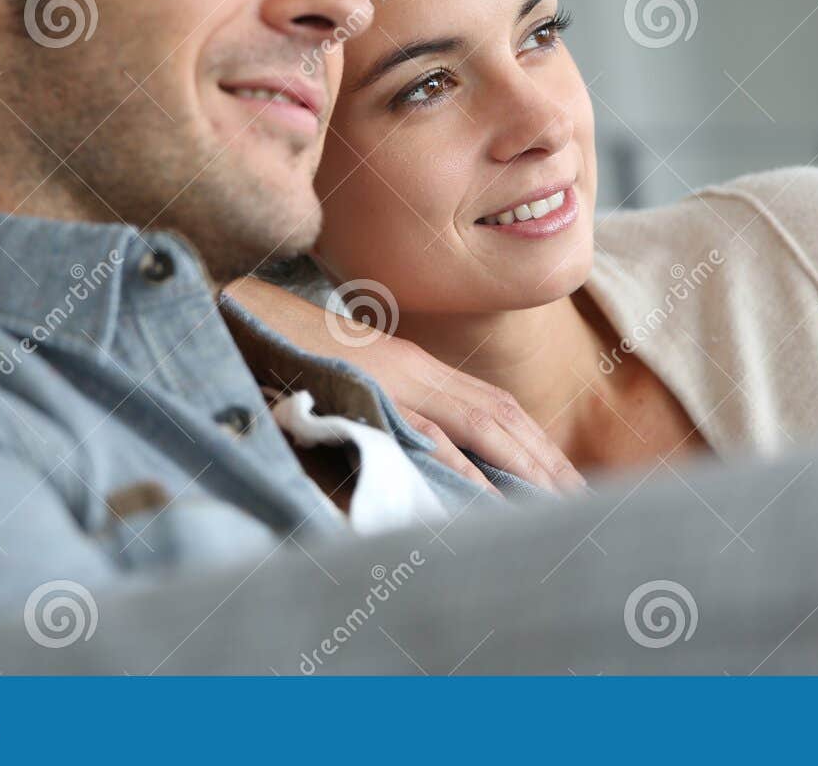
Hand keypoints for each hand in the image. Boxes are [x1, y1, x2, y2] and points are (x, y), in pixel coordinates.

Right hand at [222, 277, 586, 496]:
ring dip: (521, 465)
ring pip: (476, 423)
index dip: (536, 442)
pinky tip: (484, 492)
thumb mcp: (346, 383)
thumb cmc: (282, 353)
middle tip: (583, 503)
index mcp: (415, 367)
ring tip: (557, 504)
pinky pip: (420, 429)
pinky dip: (456, 462)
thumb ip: (385, 412)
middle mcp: (415, 368)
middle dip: (546, 460)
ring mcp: (392, 377)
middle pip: (501, 415)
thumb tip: (415, 455)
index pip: (494, 404)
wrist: (234, 313)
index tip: (567, 480)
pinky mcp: (364, 389)